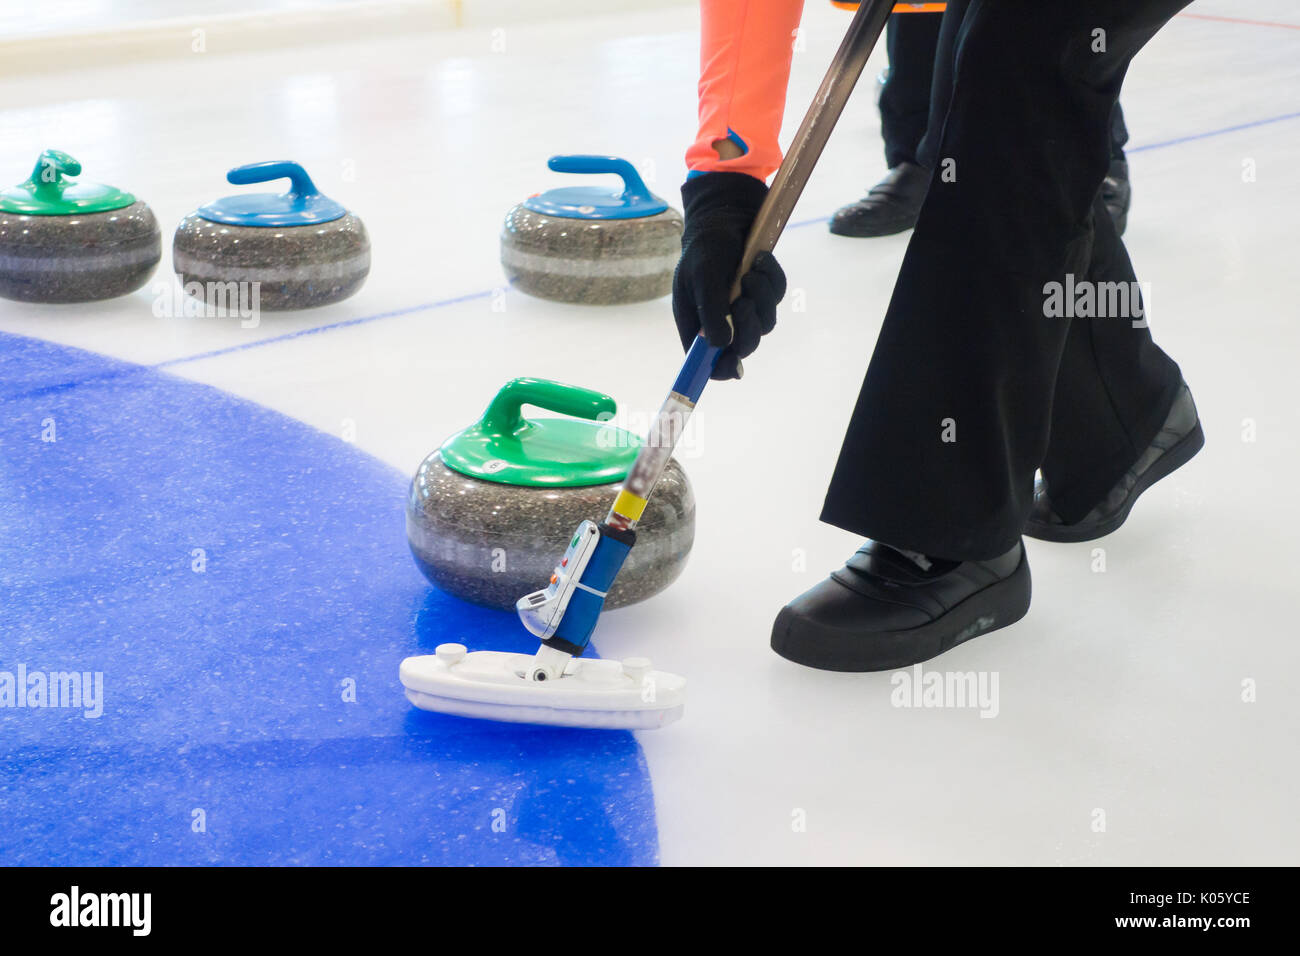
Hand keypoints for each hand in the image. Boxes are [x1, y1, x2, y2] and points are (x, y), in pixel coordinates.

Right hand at [672, 172, 786, 379]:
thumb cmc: (704, 247)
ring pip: (766, 323)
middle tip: (743, 302)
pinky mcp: (765, 291)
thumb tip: (721, 346)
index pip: (709, 363)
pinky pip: (777, 296)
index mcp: (698, 325)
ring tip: (749, 271)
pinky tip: (759, 260)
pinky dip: (771, 278)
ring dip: (761, 297)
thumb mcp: (702, 277)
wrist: (725, 214)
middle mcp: (722, 321)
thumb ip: (710, 312)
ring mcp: (745, 308)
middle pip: (744, 348)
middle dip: (748, 327)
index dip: (720, 369)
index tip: (732, 363)